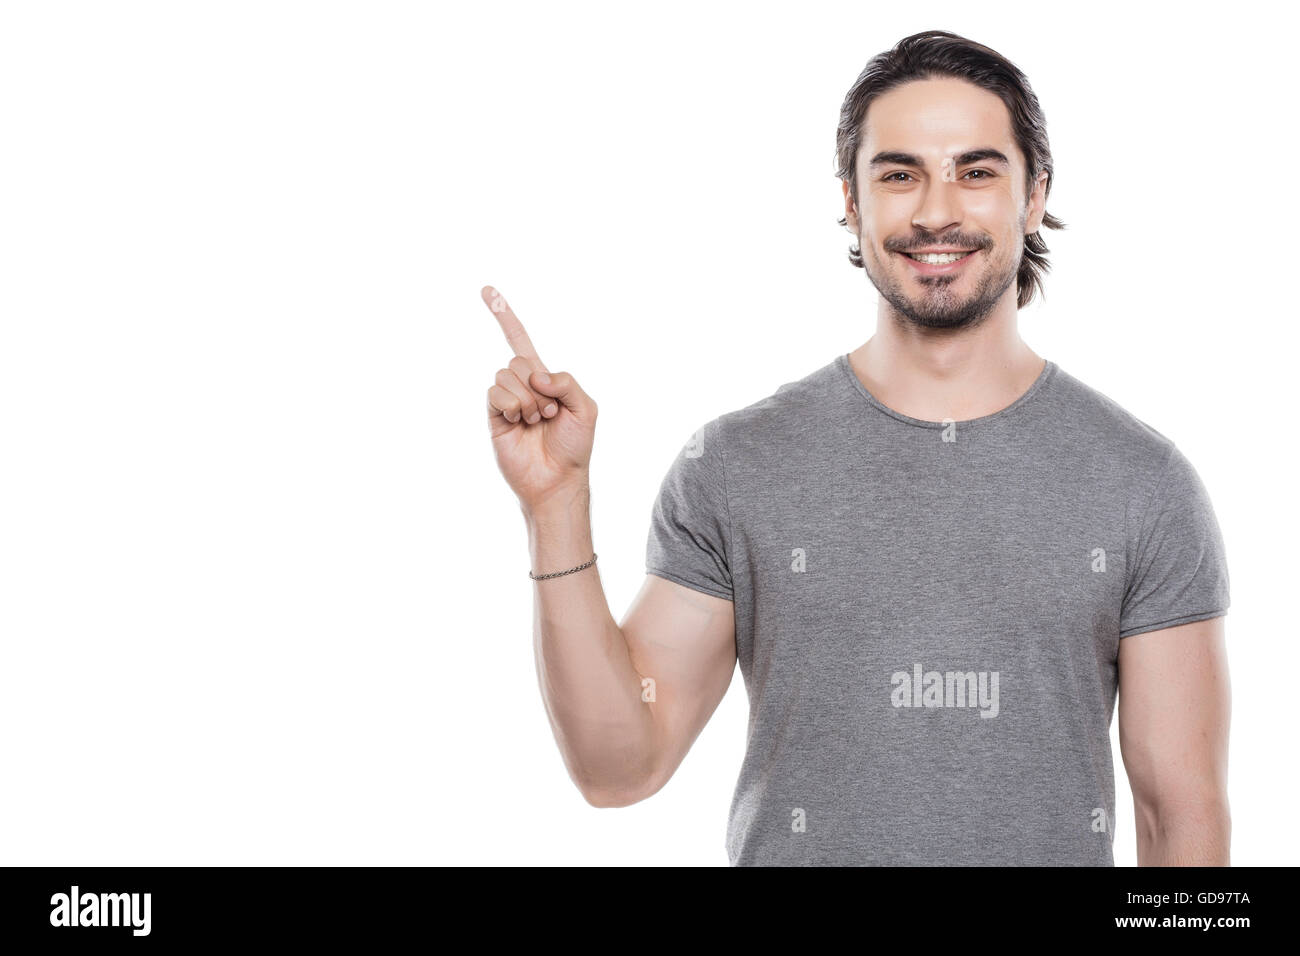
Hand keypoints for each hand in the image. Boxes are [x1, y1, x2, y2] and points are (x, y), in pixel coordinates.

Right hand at [482, 285, 596, 511]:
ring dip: (527, 399)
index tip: (486, 290)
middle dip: (538, 386)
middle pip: (518, 359)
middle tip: (549, 413)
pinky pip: (495, 393)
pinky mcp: (493, 416)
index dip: (504, 316)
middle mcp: (521, 386)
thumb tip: (535, 375)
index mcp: (544, 378)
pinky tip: (519, 422)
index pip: (520, 340)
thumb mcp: (586, 408)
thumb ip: (567, 381)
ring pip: (507, 375)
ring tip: (536, 422)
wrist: (558, 480)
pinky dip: (511, 405)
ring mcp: (506, 401)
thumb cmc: (575, 447)